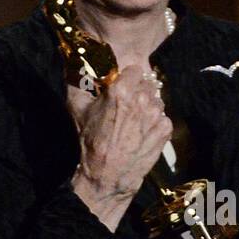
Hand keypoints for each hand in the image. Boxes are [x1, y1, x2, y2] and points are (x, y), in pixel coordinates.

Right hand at [68, 66, 171, 227]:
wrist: (108, 174)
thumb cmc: (91, 142)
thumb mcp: (77, 109)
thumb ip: (77, 82)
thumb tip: (73, 63)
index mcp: (122, 90)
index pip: (135, 70)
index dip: (128, 78)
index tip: (122, 87)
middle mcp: (143, 99)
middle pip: (147, 84)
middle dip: (138, 91)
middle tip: (127, 106)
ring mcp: (157, 114)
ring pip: (156, 100)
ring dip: (148, 106)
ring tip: (134, 122)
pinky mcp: (165, 129)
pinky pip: (163, 117)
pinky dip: (155, 122)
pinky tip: (141, 133)